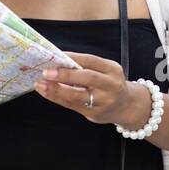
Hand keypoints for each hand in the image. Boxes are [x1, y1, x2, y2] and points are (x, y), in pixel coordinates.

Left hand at [34, 51, 150, 129]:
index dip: (73, 57)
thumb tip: (58, 61)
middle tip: (46, 72)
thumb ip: (86, 67)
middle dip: (65, 74)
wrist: (127, 106)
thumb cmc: (110, 84)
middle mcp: (111, 85)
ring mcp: (103, 101)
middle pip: (87, 78)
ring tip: (41, 84)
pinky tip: (46, 92)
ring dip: (56, 89)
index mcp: (112, 70)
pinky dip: (57, 98)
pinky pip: (72, 105)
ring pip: (77, 95)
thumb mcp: (106, 71)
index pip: (91, 60)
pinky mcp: (94, 114)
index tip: (56, 55)